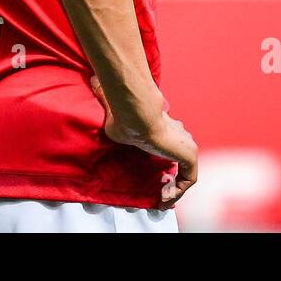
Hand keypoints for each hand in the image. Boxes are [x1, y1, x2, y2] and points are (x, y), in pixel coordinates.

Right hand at [90, 76, 197, 209]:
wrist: (138, 116)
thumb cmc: (125, 119)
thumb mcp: (113, 121)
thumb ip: (107, 107)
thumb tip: (92, 82)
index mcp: (165, 128)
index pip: (170, 145)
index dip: (165, 163)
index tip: (156, 178)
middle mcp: (179, 136)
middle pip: (181, 157)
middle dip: (172, 176)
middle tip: (160, 190)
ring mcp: (185, 145)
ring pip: (187, 171)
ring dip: (176, 187)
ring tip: (162, 198)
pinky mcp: (189, 155)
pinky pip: (188, 179)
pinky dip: (178, 190)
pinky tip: (164, 197)